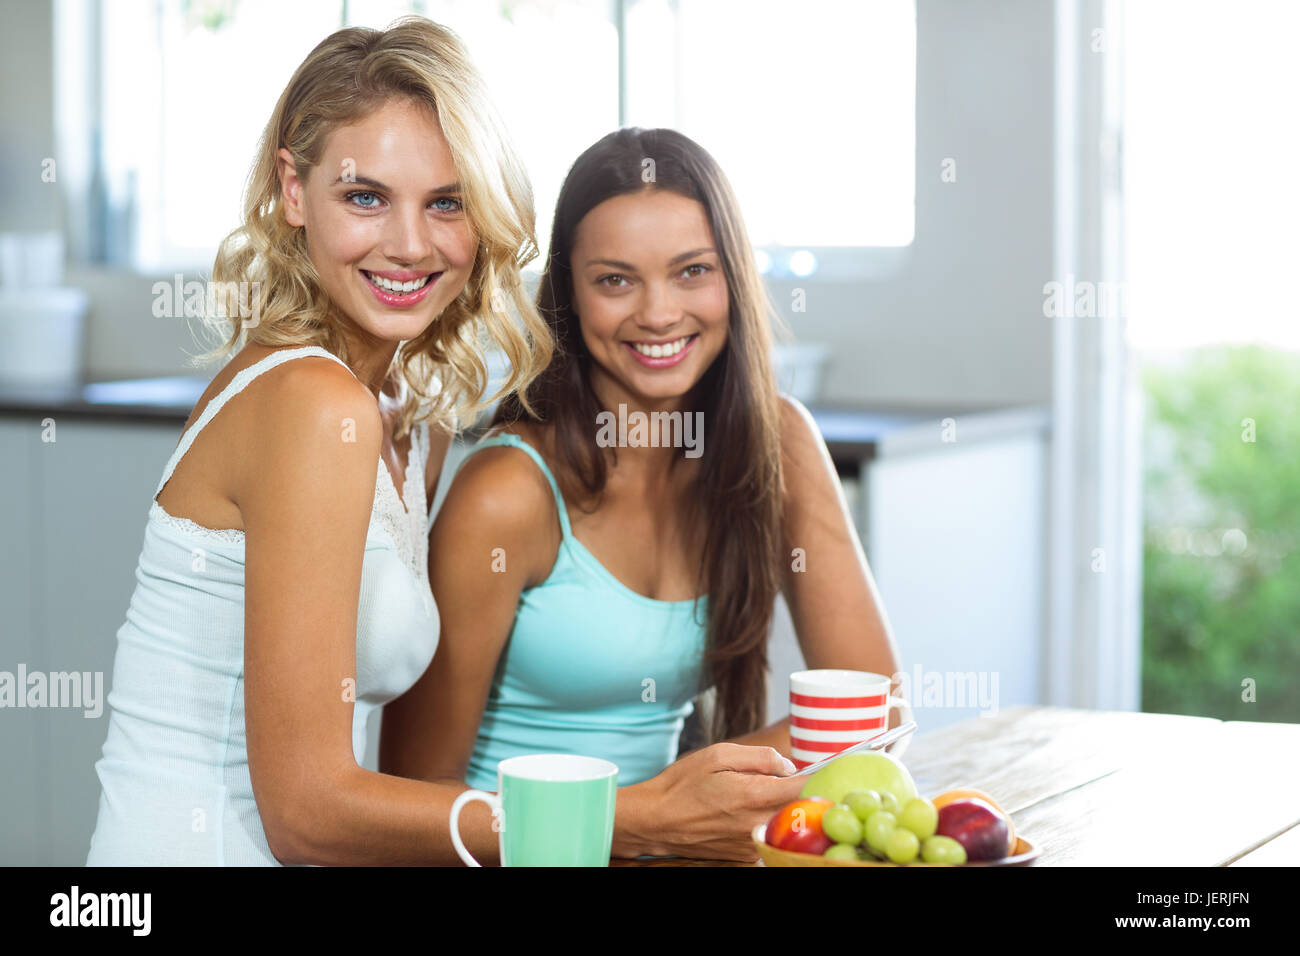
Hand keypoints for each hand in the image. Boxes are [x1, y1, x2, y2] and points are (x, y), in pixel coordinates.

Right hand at [614, 743, 807, 861]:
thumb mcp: (718, 755)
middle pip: (803, 811)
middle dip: (810, 793)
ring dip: (793, 811)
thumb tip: (789, 765)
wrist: (656, 821)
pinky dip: (774, 824)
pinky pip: (772, 837)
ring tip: (781, 794)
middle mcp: (757, 824)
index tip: (833, 766)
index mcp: (754, 795)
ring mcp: (752, 843)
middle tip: (812, 777)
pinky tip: (760, 811)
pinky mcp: (745, 854)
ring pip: (789, 827)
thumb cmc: (683, 784)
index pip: (805, 788)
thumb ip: (760, 757)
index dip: (823, 776)